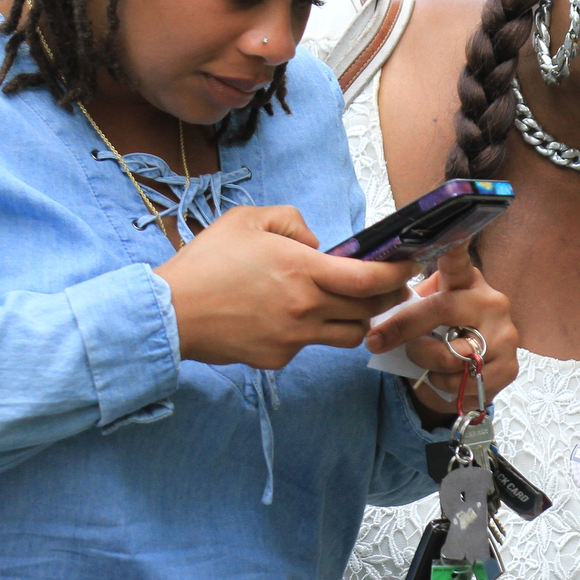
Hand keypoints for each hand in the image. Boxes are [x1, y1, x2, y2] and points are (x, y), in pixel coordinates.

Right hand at [156, 205, 413, 368]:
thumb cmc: (206, 263)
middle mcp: (306, 308)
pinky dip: (313, 332)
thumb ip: (291, 222)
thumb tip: (315, 242)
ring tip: (345, 303)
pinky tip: (291, 318)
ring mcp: (294, 338)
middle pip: (369, 309)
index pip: (371, 278)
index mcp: (303, 270)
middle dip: (387, 297)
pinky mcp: (279, 359)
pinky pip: (311, 345)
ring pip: (348, 334)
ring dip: (356, 318)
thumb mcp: (247, 221)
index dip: (399, 273)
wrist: (170, 312)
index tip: (410, 265)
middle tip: (389, 286)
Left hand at [364, 242, 519, 406]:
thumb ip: (413, 303)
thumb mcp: (429, 315)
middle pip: (441, 308)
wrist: (467, 381)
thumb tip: (376, 297)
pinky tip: (445, 378)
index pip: (458, 259)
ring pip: (448, 351)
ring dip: (423, 361)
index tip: (447, 219)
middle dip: (404, 327)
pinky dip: (441, 383)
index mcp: (468, 283)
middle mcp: (492, 302)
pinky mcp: (509, 366)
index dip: (453, 241)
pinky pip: (460, 378)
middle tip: (376, 340)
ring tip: (424, 361)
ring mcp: (505, 334)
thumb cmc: (440, 340)